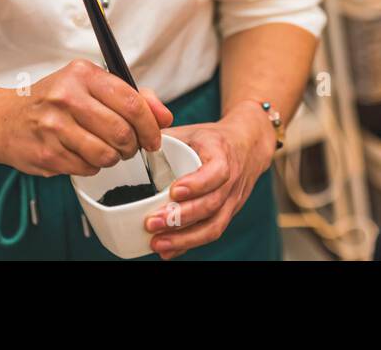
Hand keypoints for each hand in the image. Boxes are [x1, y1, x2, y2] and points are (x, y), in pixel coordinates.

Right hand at [0, 59, 173, 176]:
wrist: (1, 119)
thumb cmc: (52, 101)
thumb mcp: (89, 86)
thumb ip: (132, 97)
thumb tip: (164, 117)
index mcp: (83, 74)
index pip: (131, 101)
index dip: (150, 125)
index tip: (154, 137)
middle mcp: (67, 96)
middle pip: (122, 132)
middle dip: (132, 146)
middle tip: (128, 147)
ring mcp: (54, 126)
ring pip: (106, 155)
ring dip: (112, 159)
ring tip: (103, 150)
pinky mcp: (46, 153)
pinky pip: (86, 169)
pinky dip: (91, 167)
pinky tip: (80, 154)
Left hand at [141, 100, 276, 258]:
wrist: (248, 146)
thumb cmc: (214, 139)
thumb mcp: (193, 130)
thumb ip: (165, 136)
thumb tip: (131, 142)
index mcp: (222, 154)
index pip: (217, 172)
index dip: (197, 184)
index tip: (173, 191)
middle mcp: (231, 181)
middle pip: (212, 204)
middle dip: (181, 217)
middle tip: (152, 222)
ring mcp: (231, 201)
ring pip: (214, 226)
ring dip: (184, 238)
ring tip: (157, 242)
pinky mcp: (227, 215)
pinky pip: (211, 233)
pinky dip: (189, 245)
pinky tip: (167, 250)